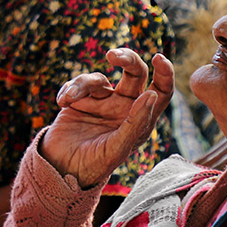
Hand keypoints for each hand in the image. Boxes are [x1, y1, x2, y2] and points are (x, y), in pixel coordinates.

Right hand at [41, 48, 173, 184]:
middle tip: (112, 56)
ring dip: (83, 84)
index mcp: (141, 118)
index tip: (158, 58)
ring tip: (69, 99)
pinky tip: (62, 103)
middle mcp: (125, 106)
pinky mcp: (81, 100)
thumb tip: (152, 94)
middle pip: (134, 72)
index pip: (160, 90)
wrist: (62, 170)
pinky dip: (69, 90)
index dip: (164, 73)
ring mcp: (102, 101)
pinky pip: (78, 84)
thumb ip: (136, 121)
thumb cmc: (95, 164)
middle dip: (126, 58)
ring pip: (99, 77)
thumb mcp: (118, 146)